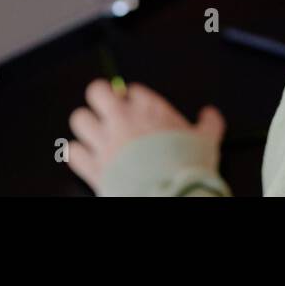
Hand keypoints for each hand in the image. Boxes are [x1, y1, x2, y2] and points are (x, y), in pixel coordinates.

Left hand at [66, 79, 224, 192]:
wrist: (171, 195)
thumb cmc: (187, 168)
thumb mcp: (206, 142)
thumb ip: (208, 125)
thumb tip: (211, 115)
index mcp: (149, 109)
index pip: (133, 90)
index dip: (134, 99)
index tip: (137, 108)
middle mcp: (123, 119)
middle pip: (97, 91)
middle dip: (101, 98)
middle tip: (107, 109)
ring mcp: (105, 141)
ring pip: (79, 118)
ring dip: (86, 125)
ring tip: (94, 132)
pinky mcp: (92, 165)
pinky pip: (73, 151)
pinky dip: (78, 154)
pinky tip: (87, 157)